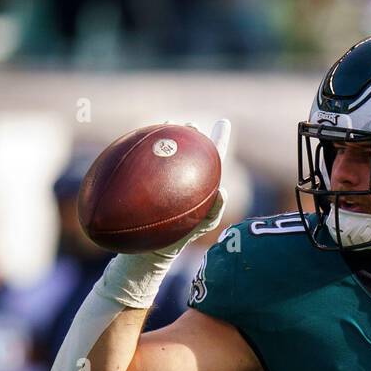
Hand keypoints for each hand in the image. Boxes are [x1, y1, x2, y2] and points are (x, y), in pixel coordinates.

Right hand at [155, 118, 231, 255]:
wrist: (150, 247)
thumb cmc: (181, 238)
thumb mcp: (202, 225)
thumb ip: (215, 211)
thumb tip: (223, 192)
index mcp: (202, 182)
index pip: (214, 156)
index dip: (219, 138)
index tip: (224, 123)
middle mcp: (186, 176)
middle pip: (192, 149)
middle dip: (192, 134)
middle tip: (190, 125)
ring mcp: (167, 178)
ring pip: (170, 151)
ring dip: (171, 135)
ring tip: (169, 123)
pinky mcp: (149, 181)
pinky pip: (150, 161)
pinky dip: (150, 148)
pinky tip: (145, 141)